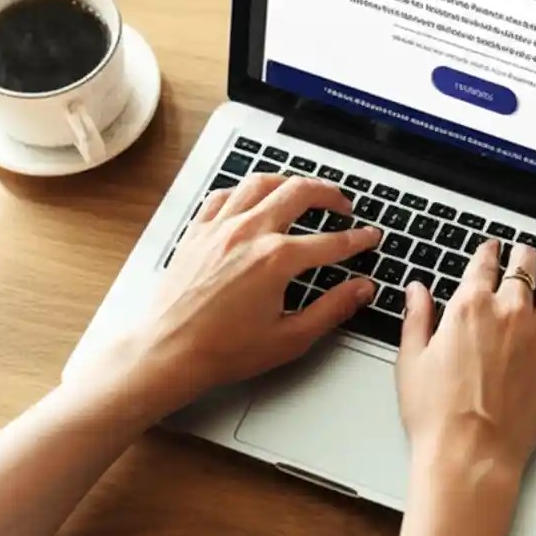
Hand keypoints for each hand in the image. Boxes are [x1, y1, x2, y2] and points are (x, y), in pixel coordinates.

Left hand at [71, 174, 381, 416]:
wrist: (166, 354)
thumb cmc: (222, 351)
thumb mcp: (290, 338)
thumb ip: (333, 309)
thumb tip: (361, 289)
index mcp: (276, 260)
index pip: (332, 241)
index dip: (358, 239)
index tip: (370, 237)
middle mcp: (249, 234)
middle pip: (299, 192)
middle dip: (330, 194)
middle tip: (344, 205)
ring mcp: (219, 228)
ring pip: (261, 183)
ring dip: (289, 181)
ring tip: (304, 190)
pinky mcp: (197, 232)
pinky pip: (223, 195)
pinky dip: (244, 190)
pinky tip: (253, 198)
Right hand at [396, 240, 535, 477]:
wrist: (469, 454)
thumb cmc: (436, 415)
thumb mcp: (411, 359)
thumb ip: (417, 318)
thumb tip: (416, 291)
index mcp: (470, 307)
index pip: (485, 263)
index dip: (489, 251)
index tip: (492, 249)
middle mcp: (509, 313)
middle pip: (526, 267)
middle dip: (524, 257)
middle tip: (524, 256)